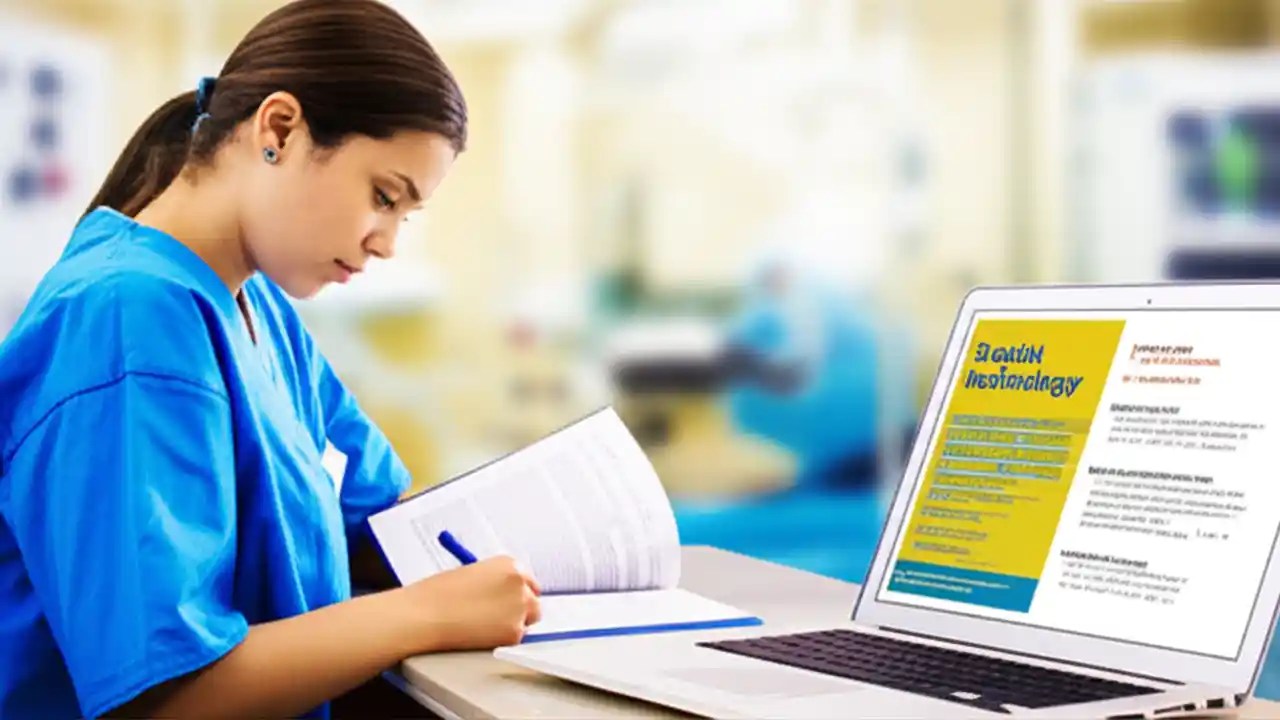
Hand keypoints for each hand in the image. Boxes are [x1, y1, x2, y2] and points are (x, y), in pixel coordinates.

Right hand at [403, 556, 541, 651]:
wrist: (425, 613)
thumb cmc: (438, 593)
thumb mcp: (472, 574)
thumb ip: (495, 582)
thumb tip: (503, 597)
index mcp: (509, 564)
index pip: (528, 581)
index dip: (518, 593)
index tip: (509, 602)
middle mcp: (519, 583)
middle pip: (534, 601)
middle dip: (521, 610)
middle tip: (499, 619)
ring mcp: (520, 607)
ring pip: (528, 620)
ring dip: (514, 624)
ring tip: (484, 626)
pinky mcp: (514, 632)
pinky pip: (516, 638)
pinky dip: (502, 639)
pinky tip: (480, 635)